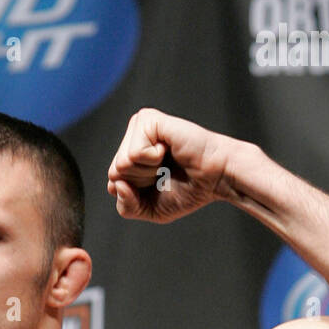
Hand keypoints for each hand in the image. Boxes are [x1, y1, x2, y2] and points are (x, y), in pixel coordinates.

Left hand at [106, 109, 246, 222]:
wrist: (215, 178)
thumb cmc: (187, 191)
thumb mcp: (149, 209)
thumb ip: (126, 206)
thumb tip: (116, 184)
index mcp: (130, 154)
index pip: (112, 183)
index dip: (136, 195)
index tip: (160, 184)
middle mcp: (132, 136)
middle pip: (114, 173)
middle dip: (140, 182)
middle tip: (165, 172)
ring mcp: (139, 125)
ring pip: (120, 164)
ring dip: (147, 172)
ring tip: (167, 161)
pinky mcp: (148, 119)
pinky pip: (133, 154)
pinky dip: (152, 160)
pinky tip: (168, 150)